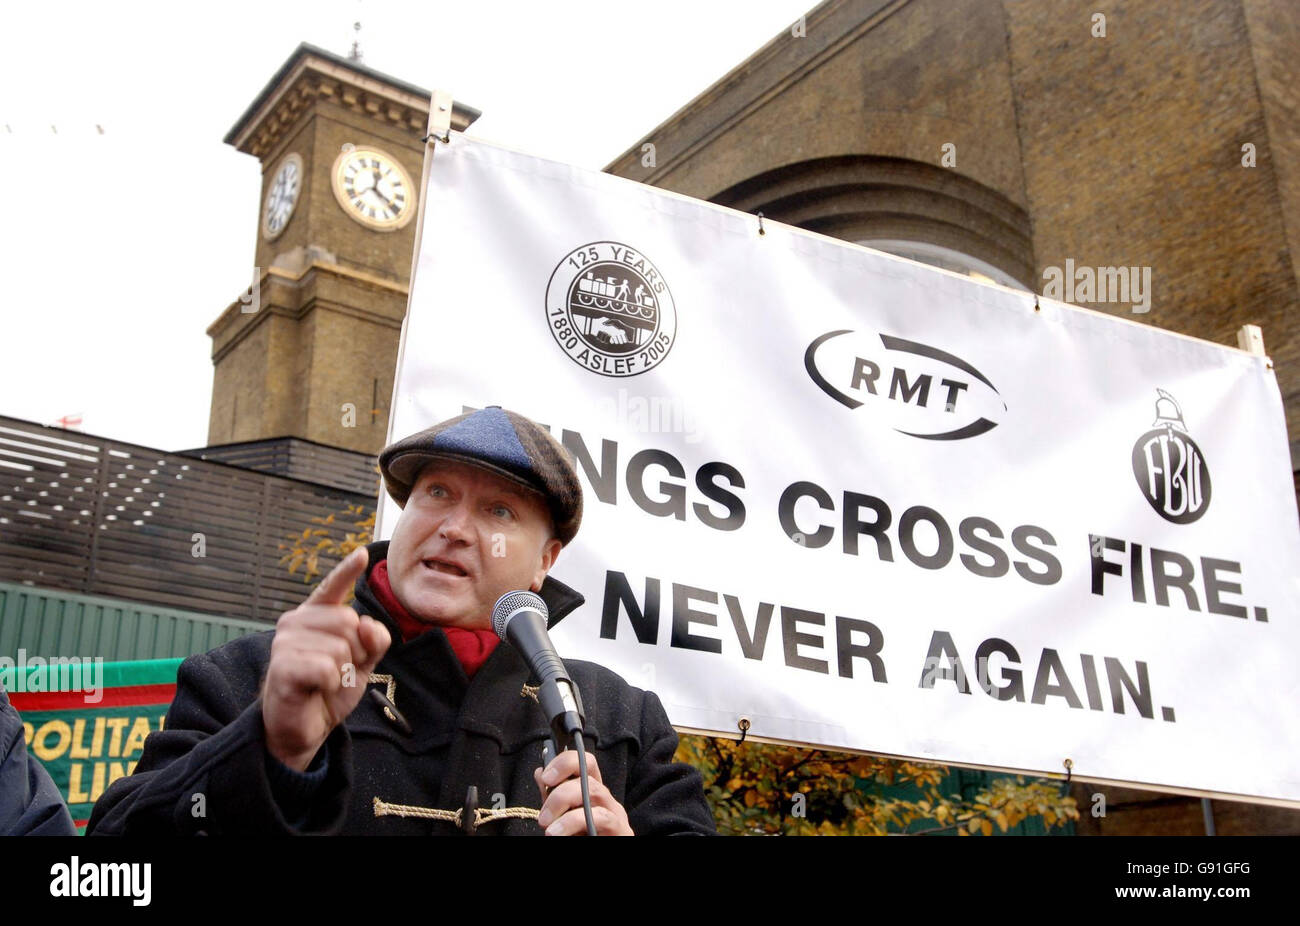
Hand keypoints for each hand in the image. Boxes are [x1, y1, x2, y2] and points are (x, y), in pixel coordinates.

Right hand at [262, 548, 390, 771]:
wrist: (304, 727)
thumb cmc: (329, 689)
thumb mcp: (362, 662)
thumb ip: (374, 640)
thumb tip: (368, 625)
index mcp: (315, 616)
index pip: (332, 588)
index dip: (347, 571)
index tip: (362, 555)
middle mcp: (296, 622)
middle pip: (350, 622)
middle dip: (355, 652)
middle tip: (337, 671)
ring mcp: (285, 642)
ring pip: (341, 648)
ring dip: (341, 672)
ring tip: (324, 682)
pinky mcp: (282, 666)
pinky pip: (327, 668)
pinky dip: (329, 684)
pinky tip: (315, 689)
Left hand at [533, 749, 633, 835]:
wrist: (597, 853)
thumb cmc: (581, 838)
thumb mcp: (561, 817)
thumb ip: (551, 796)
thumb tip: (539, 772)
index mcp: (591, 790)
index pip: (584, 762)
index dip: (564, 761)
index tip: (545, 776)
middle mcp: (605, 797)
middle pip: (587, 776)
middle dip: (560, 791)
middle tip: (543, 815)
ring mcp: (615, 812)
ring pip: (593, 791)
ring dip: (565, 806)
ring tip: (548, 828)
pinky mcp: (620, 829)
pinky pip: (600, 817)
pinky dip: (574, 822)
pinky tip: (558, 833)